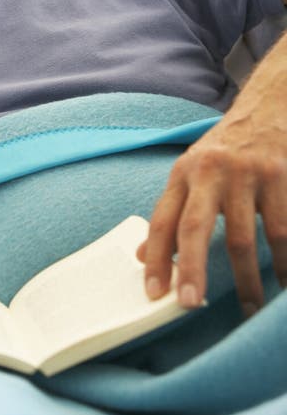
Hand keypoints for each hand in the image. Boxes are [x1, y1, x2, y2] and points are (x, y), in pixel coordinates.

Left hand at [137, 100, 286, 315]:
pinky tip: (283, 281)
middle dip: (192, 269)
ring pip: (243, 236)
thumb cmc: (228, 150)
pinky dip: (283, 260)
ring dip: (248, 279)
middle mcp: (209, 170)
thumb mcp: (193, 172)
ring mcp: (245, 172)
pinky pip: (281, 228)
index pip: (162, 220)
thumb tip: (142, 256)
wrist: (271, 106)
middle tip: (191, 305)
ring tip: (251, 308)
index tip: (153, 293)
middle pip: (195, 226)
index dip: (155, 258)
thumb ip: (172, 212)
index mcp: (183, 172)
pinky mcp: (277, 174)